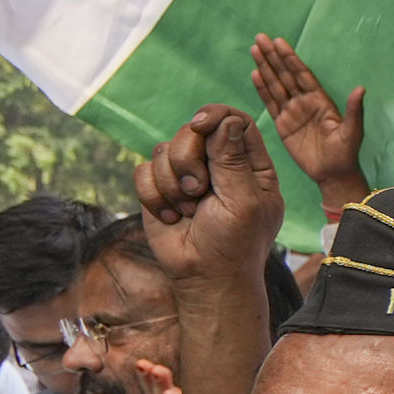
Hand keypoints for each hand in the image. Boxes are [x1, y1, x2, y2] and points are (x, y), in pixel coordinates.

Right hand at [135, 104, 286, 286]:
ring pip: (164, 150)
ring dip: (172, 184)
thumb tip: (226, 121)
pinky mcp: (161, 188)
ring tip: (189, 211)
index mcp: (250, 164)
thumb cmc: (234, 244)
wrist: (205, 278)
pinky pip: (143, 171)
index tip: (200, 125)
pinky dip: (154, 196)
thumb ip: (233, 161)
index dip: (215, 116)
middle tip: (198, 190)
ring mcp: (187, 174)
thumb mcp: (243, 202)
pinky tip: (171, 218)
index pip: (233, 121)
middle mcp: (218, 164)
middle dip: (188, 159)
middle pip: (192, 131)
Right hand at [246, 37, 368, 206]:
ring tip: (254, 50)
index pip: (302, 74)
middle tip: (260, 38)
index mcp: (320, 100)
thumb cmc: (346, 153)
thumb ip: (355, 110)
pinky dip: (262, 89)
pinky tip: (255, 74)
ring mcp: (292, 112)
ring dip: (265, 67)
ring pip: (275, 85)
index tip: (279, 41)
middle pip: (285, 74)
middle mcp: (304, 102)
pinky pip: (270, 103)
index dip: (290, 58)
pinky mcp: (282, 125)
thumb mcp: (353, 131)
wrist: (333, 174)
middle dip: (273, 56)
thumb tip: (361, 88)